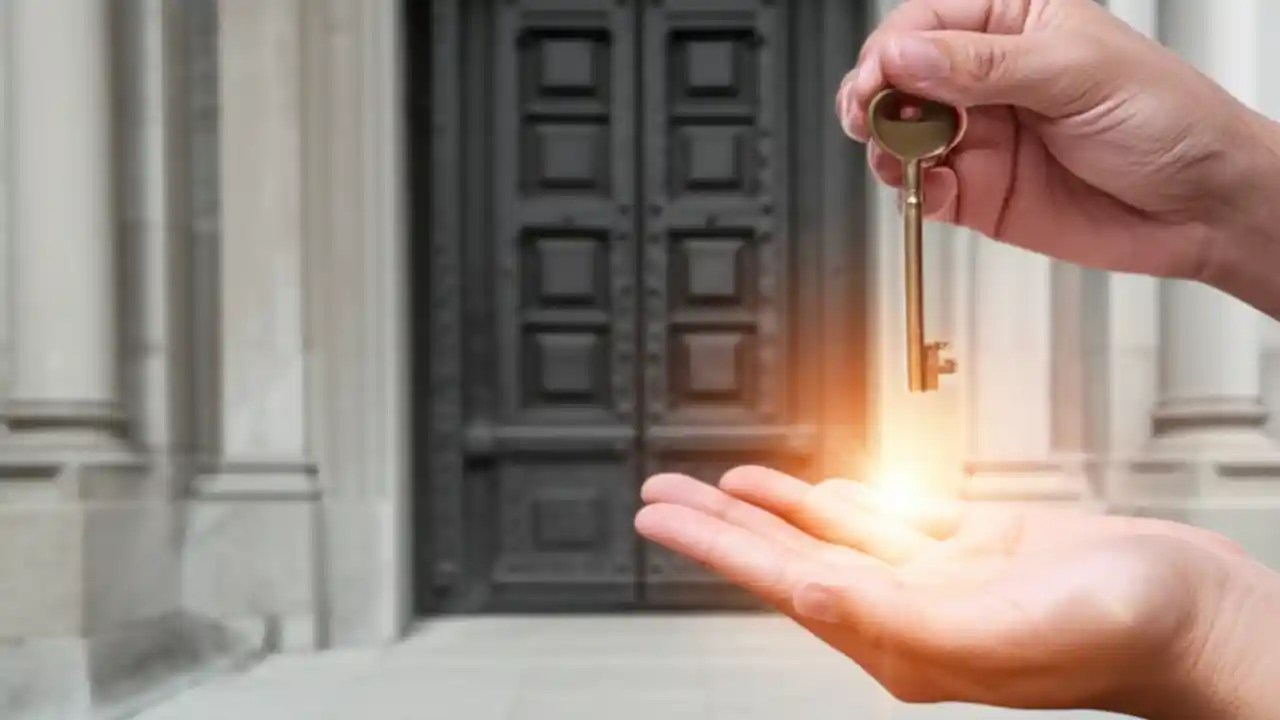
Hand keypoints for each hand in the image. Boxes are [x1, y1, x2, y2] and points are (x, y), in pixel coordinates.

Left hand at [635, 466, 1279, 717]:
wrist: (1199, 610)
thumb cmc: (1121, 633)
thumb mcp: (996, 628)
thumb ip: (892, 616)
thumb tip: (802, 590)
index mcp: (897, 637)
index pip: (776, 580)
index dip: (711, 545)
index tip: (659, 515)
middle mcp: (906, 609)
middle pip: (787, 555)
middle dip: (719, 524)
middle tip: (661, 494)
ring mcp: (939, 576)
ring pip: (830, 531)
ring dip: (772, 506)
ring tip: (720, 484)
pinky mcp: (976, 545)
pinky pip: (889, 516)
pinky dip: (843, 500)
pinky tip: (816, 493)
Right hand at [837, 0, 1279, 310]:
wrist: (1203, 207)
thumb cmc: (1169, 119)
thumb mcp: (1075, 74)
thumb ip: (983, 67)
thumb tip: (905, 58)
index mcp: (1013, 22)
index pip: (925, 24)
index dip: (892, 51)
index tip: (882, 79)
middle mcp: (985, 77)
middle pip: (898, 78)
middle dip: (875, 97)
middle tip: (873, 118)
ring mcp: (978, 135)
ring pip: (899, 135)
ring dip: (887, 147)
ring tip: (901, 157)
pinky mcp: (976, 191)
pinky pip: (922, 189)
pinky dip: (915, 192)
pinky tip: (932, 188)